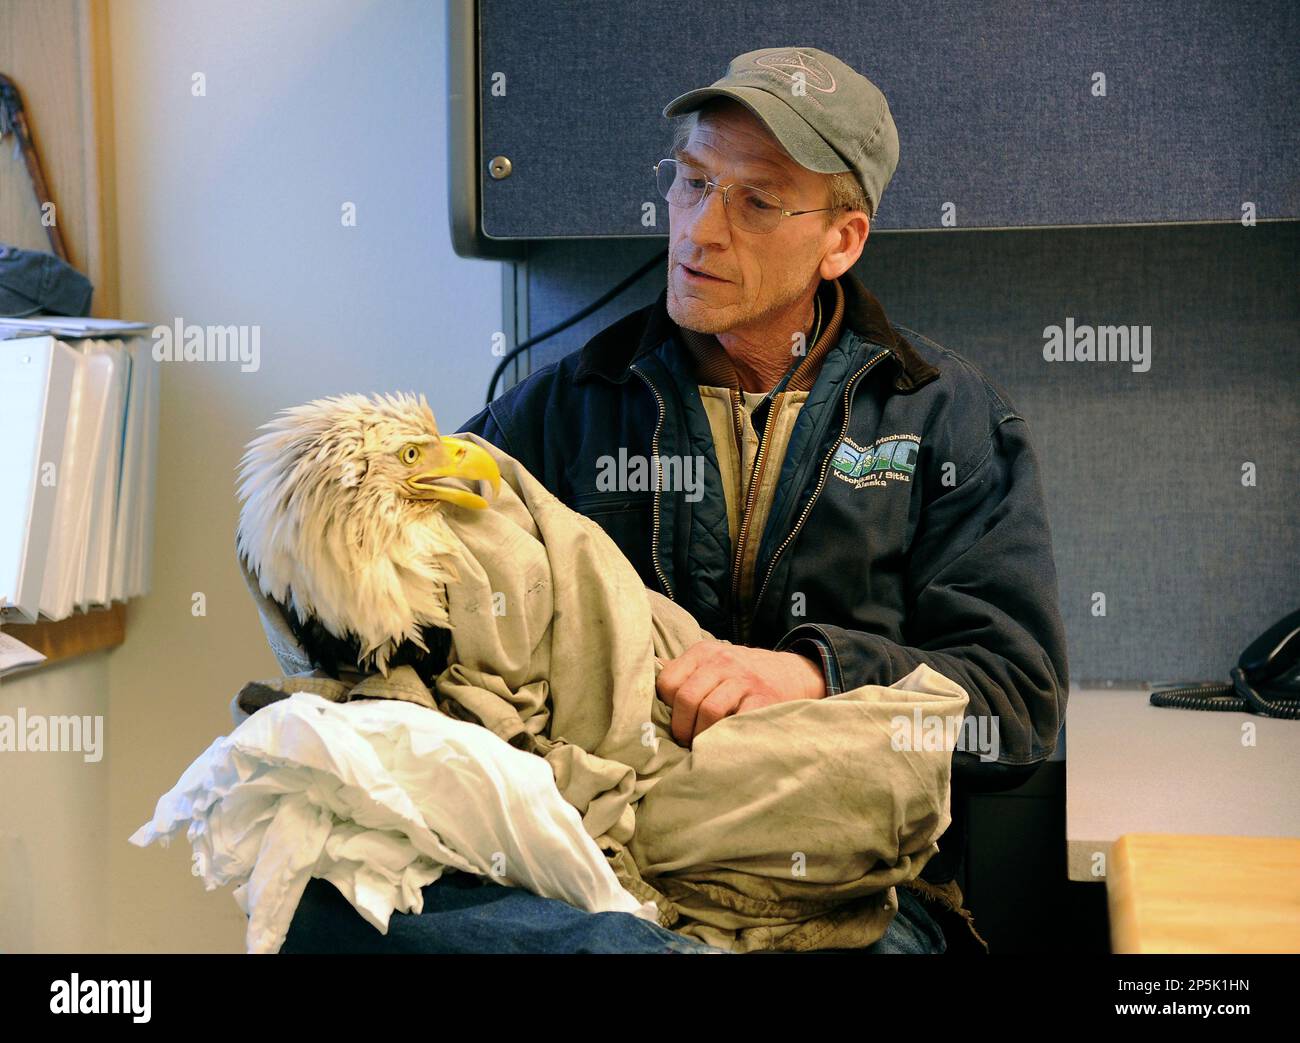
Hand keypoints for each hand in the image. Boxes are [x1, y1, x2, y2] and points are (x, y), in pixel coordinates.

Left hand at [655, 640, 827, 746]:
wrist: (793, 673)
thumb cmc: (743, 675)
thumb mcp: (714, 662)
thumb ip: (686, 673)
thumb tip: (647, 690)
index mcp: (703, 652)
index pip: (668, 681)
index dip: (667, 707)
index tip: (675, 720)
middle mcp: (722, 661)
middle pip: (686, 698)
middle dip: (681, 728)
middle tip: (686, 742)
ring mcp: (745, 680)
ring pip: (708, 711)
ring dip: (702, 736)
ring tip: (703, 746)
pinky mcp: (764, 700)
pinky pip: (737, 721)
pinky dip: (726, 737)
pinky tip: (725, 743)